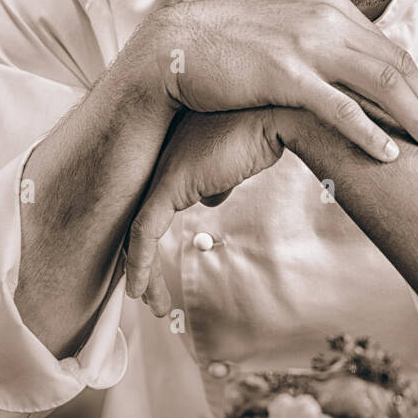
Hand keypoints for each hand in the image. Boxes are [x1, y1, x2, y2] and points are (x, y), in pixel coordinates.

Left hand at [122, 105, 313, 314]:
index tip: (158, 271)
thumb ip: (220, 178)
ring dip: (141, 271)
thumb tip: (211, 198)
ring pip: (136, 232)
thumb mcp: (239, 158)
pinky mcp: (169, 185)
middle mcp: (162, 160)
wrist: (281, 115)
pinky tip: (139, 290)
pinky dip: (140, 265)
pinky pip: (143, 234)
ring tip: (152, 303)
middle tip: (150, 295)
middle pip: (140, 220)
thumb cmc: (267, 131)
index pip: (153, 204)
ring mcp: (162, 171)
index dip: (152, 241)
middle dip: (140, 262)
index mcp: (175, 152)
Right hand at [149, 0, 417, 161]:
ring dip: (414, 117)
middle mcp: (327, 19)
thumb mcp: (284, 27)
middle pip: (396, 65)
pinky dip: (370, 131)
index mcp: (331, 8)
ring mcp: (307, 44)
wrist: (174, 44)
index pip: (390, 49)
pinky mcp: (285, 73)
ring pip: (380, 82)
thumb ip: (320, 39)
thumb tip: (345, 62)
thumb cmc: (226, 44)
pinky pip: (340, 108)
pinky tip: (389, 154)